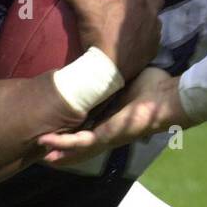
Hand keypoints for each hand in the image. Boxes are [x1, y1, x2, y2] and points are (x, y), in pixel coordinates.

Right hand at [38, 67, 181, 164]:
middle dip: (58, 144)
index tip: (51, 122)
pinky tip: (47, 142)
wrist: (169, 97)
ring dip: (56, 147)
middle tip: (37, 141)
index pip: (84, 126)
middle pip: (77, 142)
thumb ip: (113, 75)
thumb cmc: (154, 87)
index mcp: (110, 119)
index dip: (68, 127)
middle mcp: (106, 131)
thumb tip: (106, 60)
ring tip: (37, 145)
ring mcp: (106, 136)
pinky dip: (64, 142)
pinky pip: (82, 142)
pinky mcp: (107, 136)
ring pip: (74, 147)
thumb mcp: (125, 79)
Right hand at [55, 0, 162, 79]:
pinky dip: (145, 26)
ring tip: (133, 9)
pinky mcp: (153, 48)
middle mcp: (151, 13)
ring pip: (155, 12)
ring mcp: (154, 31)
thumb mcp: (85, 12)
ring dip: (147, 7)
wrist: (108, 72)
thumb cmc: (100, 38)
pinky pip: (153, 32)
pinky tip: (134, 31)